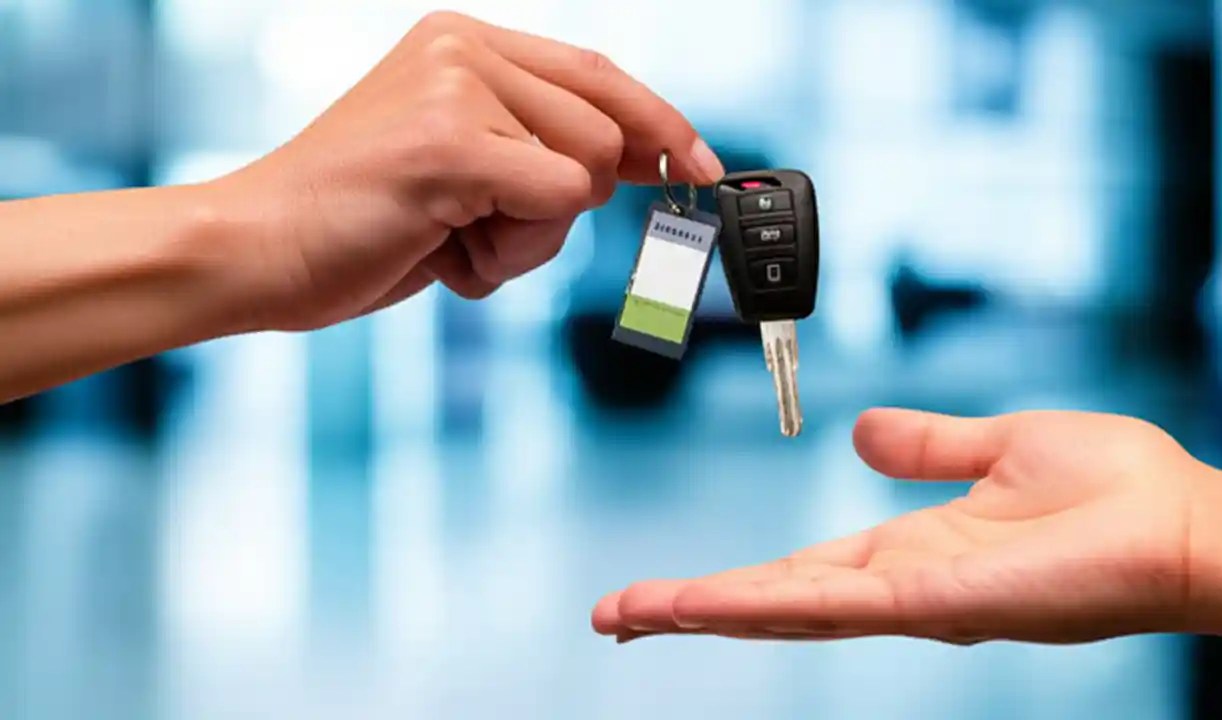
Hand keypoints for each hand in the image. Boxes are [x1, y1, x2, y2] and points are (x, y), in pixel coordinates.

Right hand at [210, 11, 723, 331]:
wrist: (256, 249)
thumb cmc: (357, 223)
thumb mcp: (462, 169)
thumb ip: (540, 147)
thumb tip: (644, 158)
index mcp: (462, 41)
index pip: (598, 73)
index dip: (660, 123)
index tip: (705, 165)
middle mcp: (462, 47)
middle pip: (603, 133)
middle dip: (559, 208)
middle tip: (477, 227)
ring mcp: (455, 86)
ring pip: (584, 173)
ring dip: (528, 236)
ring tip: (449, 235)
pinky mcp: (450, 139)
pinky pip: (552, 201)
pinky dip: (507, 252)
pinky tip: (439, 248)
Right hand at [594, 409, 1221, 645]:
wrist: (1181, 519)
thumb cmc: (1113, 488)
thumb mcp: (996, 446)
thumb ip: (926, 445)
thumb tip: (862, 434)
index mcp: (908, 550)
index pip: (795, 572)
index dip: (727, 581)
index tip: (666, 590)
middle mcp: (898, 585)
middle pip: (772, 602)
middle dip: (689, 610)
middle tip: (612, 616)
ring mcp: (912, 602)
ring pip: (786, 610)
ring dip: (704, 611)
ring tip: (629, 615)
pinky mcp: (936, 603)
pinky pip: (834, 605)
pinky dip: (763, 606)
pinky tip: (707, 605)